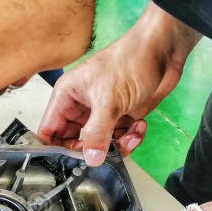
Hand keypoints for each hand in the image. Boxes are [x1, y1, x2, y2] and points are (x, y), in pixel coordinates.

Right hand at [39, 3, 199, 164]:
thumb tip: (90, 159)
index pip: (49, 130)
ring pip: (100, 144)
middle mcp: (81, 106)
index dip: (57, 147)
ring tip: (130, 134)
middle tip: (107, 150)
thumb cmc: (129, 61)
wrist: (162, 51)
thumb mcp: (108, 100)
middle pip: (75, 142)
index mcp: (67, 97)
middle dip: (93, 150)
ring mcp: (101, 113)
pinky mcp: (121, 116)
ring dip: (117, 145)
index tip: (74, 158)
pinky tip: (139, 126)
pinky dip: (130, 138)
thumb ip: (97, 133)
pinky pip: (119, 139)